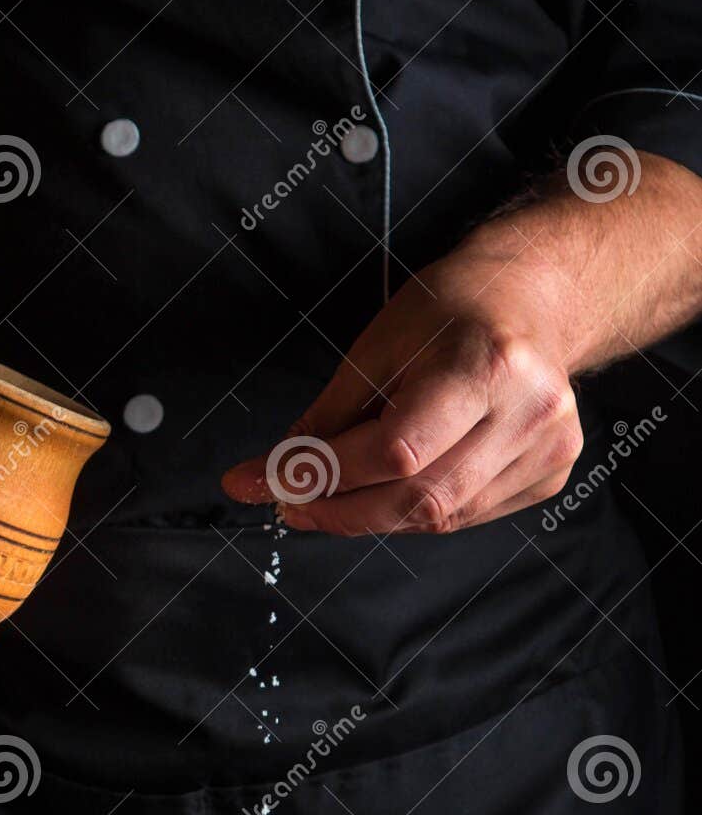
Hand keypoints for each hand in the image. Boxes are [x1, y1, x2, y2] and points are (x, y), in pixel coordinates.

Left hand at [223, 251, 583, 534]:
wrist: (535, 298)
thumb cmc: (451, 310)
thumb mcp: (379, 344)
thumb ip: (331, 416)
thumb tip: (278, 474)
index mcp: (487, 365)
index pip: (395, 450)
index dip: (324, 475)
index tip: (263, 483)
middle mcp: (528, 413)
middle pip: (421, 497)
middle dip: (342, 510)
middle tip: (291, 505)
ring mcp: (548, 448)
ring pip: (441, 516)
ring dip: (374, 516)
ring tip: (332, 498)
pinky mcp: (552, 473)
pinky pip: (467, 515)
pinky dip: (416, 512)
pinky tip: (390, 490)